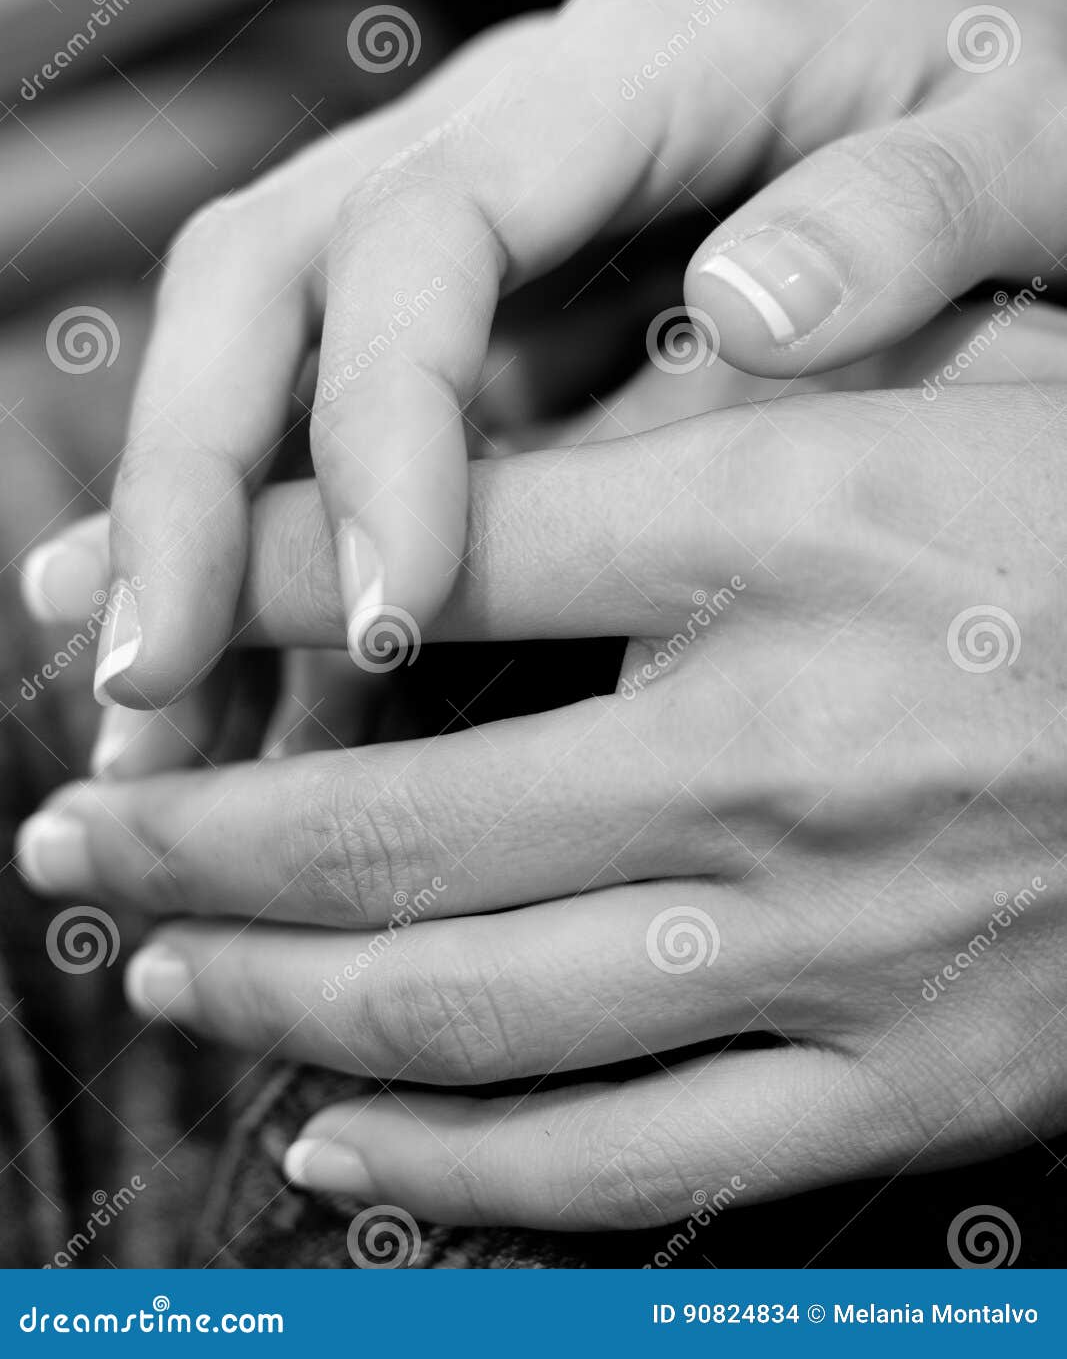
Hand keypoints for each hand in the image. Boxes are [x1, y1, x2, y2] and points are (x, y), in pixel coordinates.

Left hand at [18, 383, 1066, 1229]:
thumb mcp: (921, 393)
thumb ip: (688, 418)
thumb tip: (444, 464)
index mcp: (790, 527)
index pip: (424, 554)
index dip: (230, 580)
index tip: (100, 621)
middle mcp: (786, 744)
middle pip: (399, 817)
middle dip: (194, 835)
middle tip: (71, 833)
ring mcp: (840, 944)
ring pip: (473, 1010)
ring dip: (279, 993)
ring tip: (161, 966)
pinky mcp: (904, 1086)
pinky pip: (626, 1166)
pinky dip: (452, 1165)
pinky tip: (334, 1134)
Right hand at [30, 0, 1066, 714]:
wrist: (972, 61)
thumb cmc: (1011, 100)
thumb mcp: (1021, 134)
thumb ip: (914, 211)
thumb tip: (747, 313)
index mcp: (643, 61)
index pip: (428, 227)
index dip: (377, 417)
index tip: (388, 611)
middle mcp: (513, 119)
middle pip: (267, 273)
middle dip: (193, 482)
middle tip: (155, 683)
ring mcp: (470, 207)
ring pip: (257, 352)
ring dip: (191, 541)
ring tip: (159, 741)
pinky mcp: (468, 303)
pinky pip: (329, 421)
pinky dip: (280, 560)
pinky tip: (257, 702)